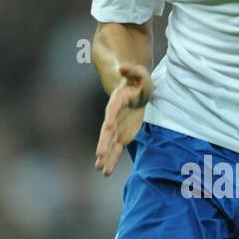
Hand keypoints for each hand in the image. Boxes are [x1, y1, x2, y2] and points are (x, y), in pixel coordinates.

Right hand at [95, 62, 152, 176]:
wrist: (135, 90)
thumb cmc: (138, 81)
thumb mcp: (140, 73)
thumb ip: (132, 70)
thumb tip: (122, 67)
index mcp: (118, 100)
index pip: (113, 109)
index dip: (111, 117)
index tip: (109, 126)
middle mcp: (113, 116)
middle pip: (107, 131)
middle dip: (104, 143)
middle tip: (99, 156)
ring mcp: (117, 128)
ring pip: (110, 144)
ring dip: (106, 157)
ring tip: (100, 169)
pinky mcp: (122, 136)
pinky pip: (116, 150)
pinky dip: (111, 160)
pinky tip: (105, 172)